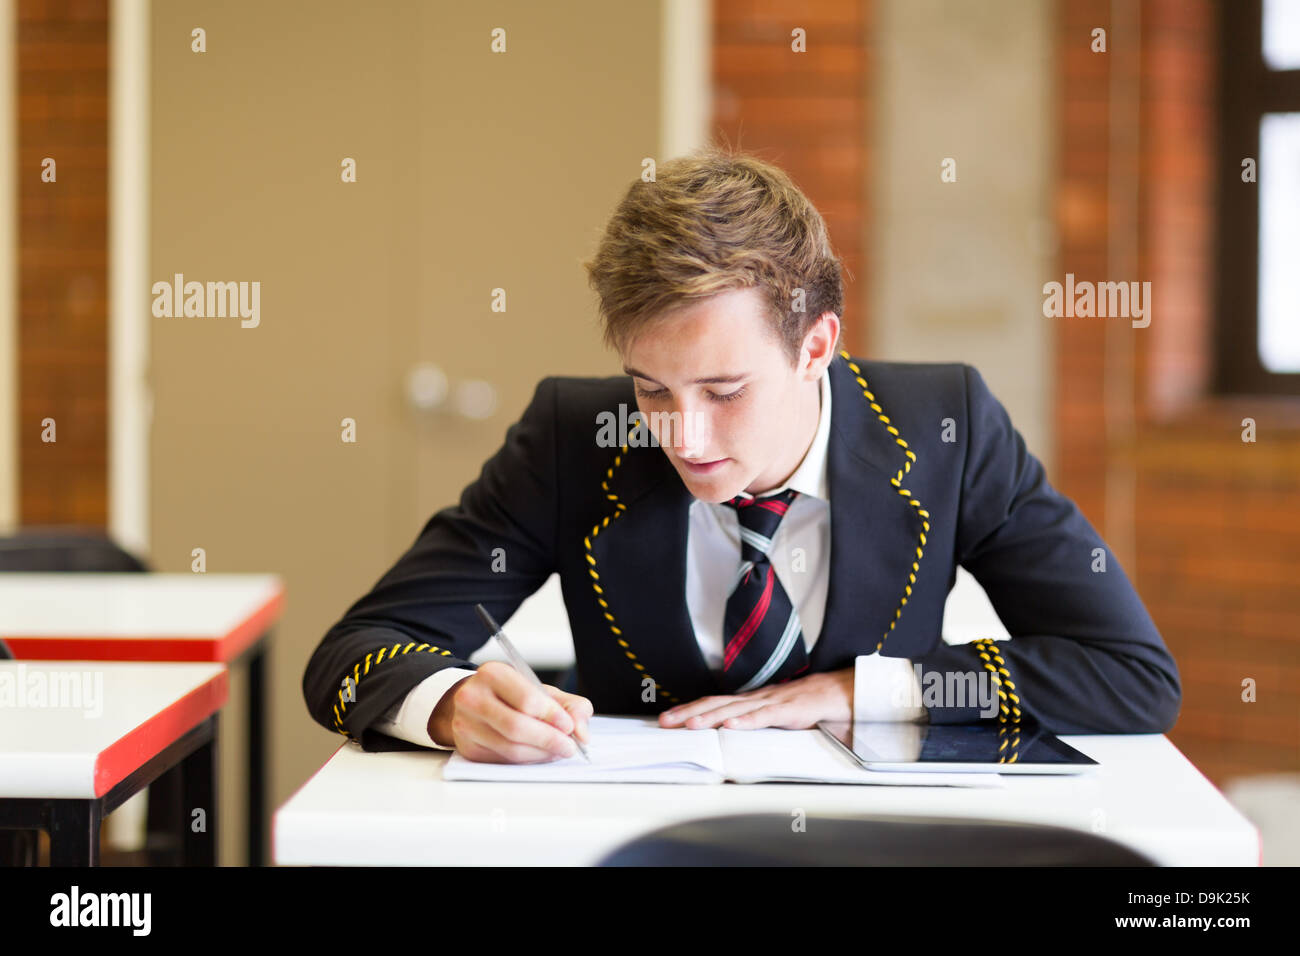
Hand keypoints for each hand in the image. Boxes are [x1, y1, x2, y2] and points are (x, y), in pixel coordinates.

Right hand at [428, 661, 592, 762]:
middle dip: (549, 740)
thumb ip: (570, 705)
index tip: (568, 726)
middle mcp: (473, 697)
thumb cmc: (510, 695)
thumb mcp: (541, 690)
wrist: (473, 702)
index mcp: (493, 674)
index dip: (552, 716)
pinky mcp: (467, 749)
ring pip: (510, 748)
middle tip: (568, 747)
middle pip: (516, 727)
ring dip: (540, 754)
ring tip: (557, 751)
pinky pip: (503, 761)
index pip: (526, 699)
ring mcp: (466, 725)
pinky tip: (538, 754)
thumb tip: (581, 733)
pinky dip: (527, 761)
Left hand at [657, 667, 853, 730]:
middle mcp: (754, 699)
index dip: (688, 710)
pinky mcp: (788, 710)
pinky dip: (748, 721)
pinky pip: (765, 716)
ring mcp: (770, 702)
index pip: (711, 704)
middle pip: (715, 704)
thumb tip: (722, 735)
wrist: (834, 694)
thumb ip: (748, 722)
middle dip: (688, 713)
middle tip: (665, 722)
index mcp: (747, 701)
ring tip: (691, 726)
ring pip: (735, 709)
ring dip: (710, 717)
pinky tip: (732, 727)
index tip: (666, 720)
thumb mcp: (768, 715)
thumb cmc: (800, 706)